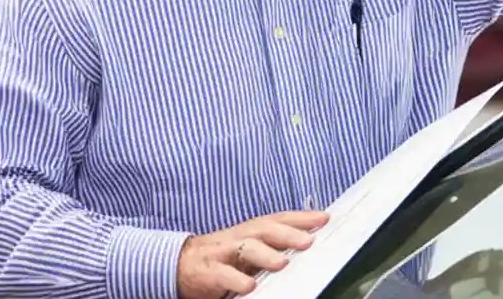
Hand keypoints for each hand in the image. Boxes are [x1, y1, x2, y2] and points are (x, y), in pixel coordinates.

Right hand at [176, 210, 328, 297]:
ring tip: (282, 262)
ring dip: (264, 253)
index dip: (299, 217)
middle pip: (262, 229)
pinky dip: (236, 279)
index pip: (276, 220)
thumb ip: (271, 247)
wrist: (179, 265)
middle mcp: (237, 238)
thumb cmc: (221, 258)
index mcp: (249, 232)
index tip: (324, 218)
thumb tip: (307, 244)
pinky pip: (223, 275)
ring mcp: (221, 254)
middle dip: (286, 232)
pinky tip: (250, 286)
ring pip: (244, 247)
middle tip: (308, 241)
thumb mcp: (247, 250)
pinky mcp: (208, 273)